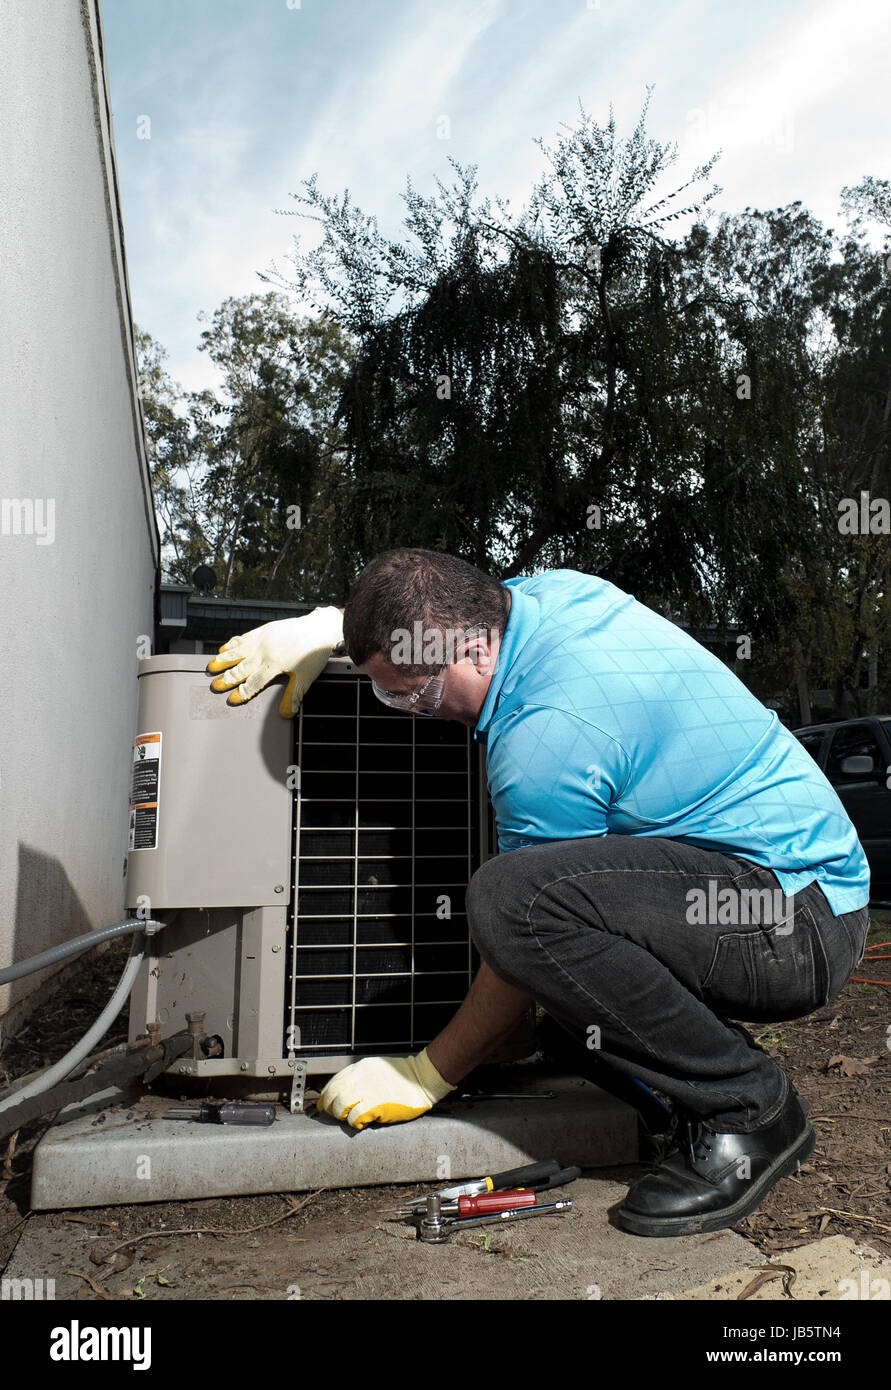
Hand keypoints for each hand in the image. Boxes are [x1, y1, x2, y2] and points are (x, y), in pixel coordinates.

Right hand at [206, 606, 342, 717]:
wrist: (319, 628)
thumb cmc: (313, 654)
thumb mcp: (305, 678)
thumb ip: (293, 696)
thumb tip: (285, 714)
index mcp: (274, 666)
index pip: (253, 683)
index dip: (241, 693)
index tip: (232, 699)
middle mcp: (264, 652)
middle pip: (241, 668)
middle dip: (227, 678)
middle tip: (215, 685)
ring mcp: (262, 640)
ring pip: (238, 651)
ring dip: (224, 660)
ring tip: (211, 666)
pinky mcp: (263, 630)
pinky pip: (243, 638)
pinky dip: (232, 644)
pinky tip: (224, 648)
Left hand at [315, 1050, 455, 1129]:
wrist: (422, 1080)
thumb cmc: (402, 1077)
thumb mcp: (376, 1069)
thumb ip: (360, 1078)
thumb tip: (344, 1093)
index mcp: (360, 1068)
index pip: (334, 1081)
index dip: (326, 1095)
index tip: (324, 1104)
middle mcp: (361, 1077)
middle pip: (333, 1093)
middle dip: (329, 1106)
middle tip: (334, 1114)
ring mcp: (369, 1090)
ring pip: (341, 1105)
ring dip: (341, 1115)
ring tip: (348, 1118)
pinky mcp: (377, 1104)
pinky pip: (355, 1116)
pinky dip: (354, 1122)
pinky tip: (361, 1123)